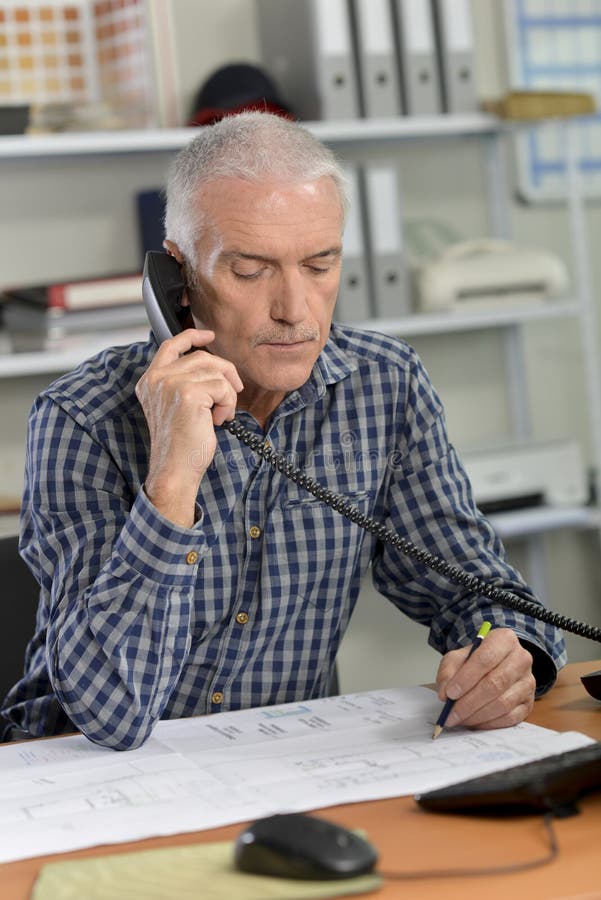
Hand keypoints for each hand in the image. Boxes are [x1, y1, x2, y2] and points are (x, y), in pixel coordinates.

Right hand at [135, 329, 242, 526]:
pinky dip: (228, 404)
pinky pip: (223, 387)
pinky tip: (218, 421)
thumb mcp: (176, 407)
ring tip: (220, 415)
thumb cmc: (180, 444)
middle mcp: (156, 379)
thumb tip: (213, 365)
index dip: (192, 336)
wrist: (175, 469)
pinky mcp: (188, 393)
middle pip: (202, 357)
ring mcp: (170, 383)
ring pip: (216, 372)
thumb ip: (184, 383)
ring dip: (227, 394)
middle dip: (225, 372)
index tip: (209, 335)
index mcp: (149, 381)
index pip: (171, 346)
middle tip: (234, 392)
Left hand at [435, 628, 535, 729]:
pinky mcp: (530, 702)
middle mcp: (521, 659)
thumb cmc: (476, 660)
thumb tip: (445, 694)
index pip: (485, 659)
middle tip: (451, 714)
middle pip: (495, 684)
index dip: (466, 678)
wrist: (496, 666)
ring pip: (503, 703)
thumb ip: (448, 672)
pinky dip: (489, 723)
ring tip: (459, 719)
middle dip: (469, 702)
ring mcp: (528, 682)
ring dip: (477, 715)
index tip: (450, 693)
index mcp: (504, 640)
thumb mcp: (457, 658)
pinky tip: (475, 722)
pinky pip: (510, 718)